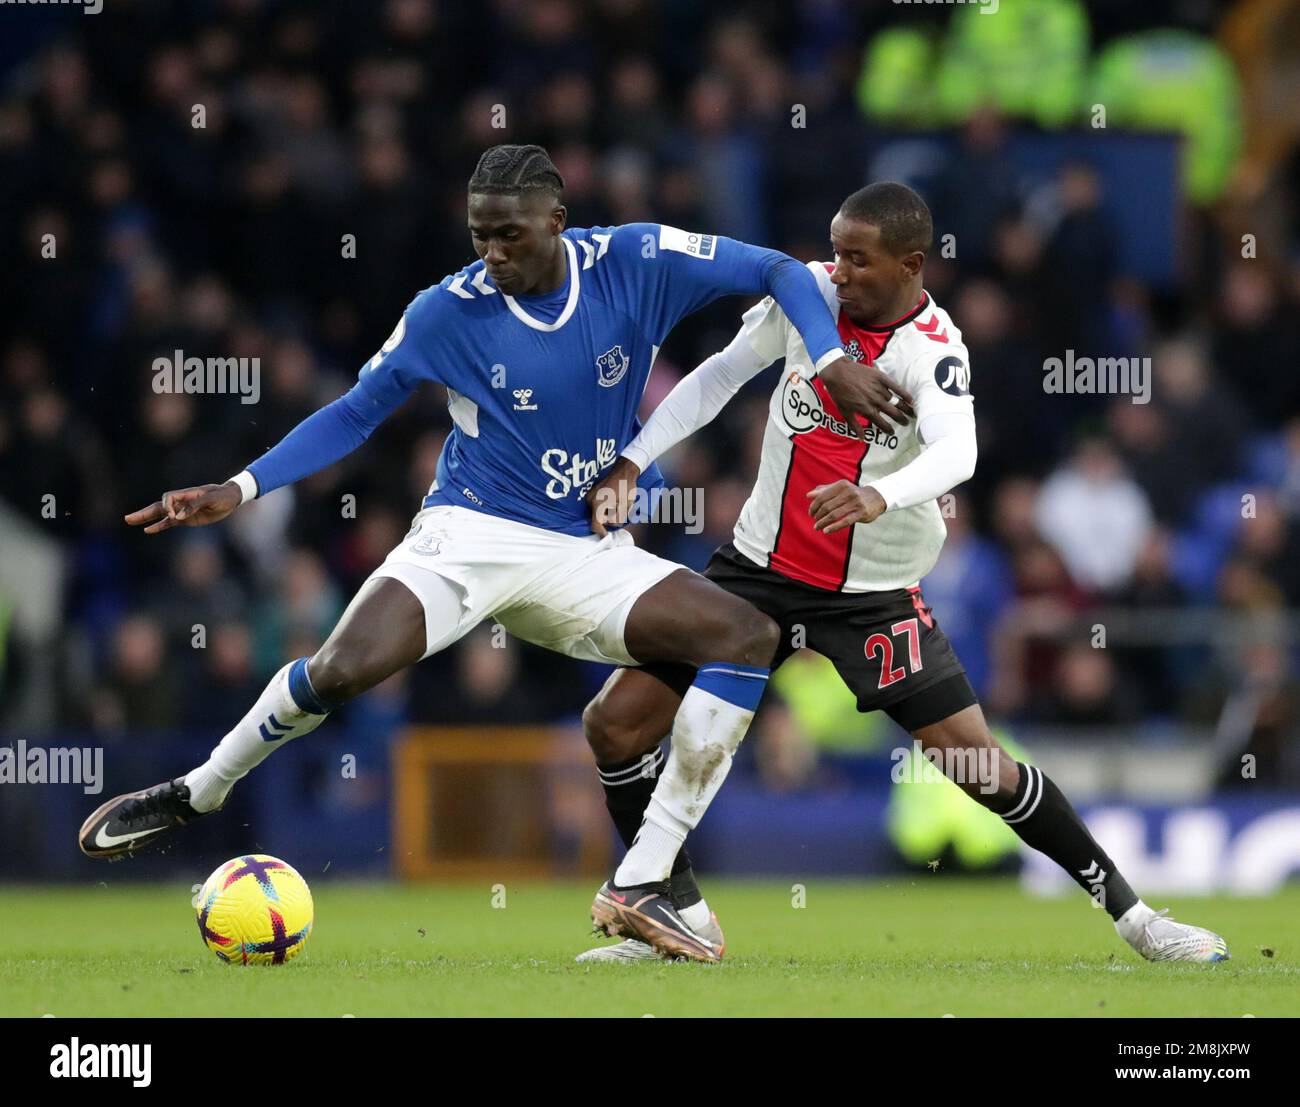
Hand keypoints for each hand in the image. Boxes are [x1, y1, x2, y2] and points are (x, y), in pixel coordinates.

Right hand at [125, 482, 242, 534]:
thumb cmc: (223, 496)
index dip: (167, 506)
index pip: (168, 498)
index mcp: (186, 494)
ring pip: (160, 515)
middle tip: (128, 518)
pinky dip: (158, 526)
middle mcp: (181, 502)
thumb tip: (178, 516)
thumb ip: (195, 505)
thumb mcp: (212, 498)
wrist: (231, 498)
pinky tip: (147, 530)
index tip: (173, 516)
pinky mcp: (186, 519)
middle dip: (144, 513)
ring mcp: (182, 511)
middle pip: (158, 506)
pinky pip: (169, 523)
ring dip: (146, 518)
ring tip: (130, 521)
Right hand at [587, 457, 640, 535]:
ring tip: (619, 503)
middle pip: (598, 519)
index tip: (607, 536)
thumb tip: (612, 526)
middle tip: (620, 510)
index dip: (602, 533)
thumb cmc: (627, 487)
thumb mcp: (625, 506)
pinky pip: (598, 506)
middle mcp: (591, 500)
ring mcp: (590, 496)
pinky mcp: (592, 494)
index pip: (595, 524)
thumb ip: (618, 519)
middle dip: (609, 518)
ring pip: (598, 513)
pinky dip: (606, 507)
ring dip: (609, 512)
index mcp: (598, 503)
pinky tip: (615, 500)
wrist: (625, 470)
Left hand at [807, 481, 886, 534]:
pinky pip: (844, 522)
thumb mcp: (840, 489)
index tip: (811, 513)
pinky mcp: (861, 513)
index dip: (814, 506)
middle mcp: (849, 492)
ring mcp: (856, 503)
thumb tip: (808, 495)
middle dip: (818, 515)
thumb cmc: (852, 494)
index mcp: (841, 485)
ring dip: (823, 522)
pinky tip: (826, 531)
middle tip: (815, 521)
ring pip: (834, 514)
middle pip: (827, 506)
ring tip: (817, 527)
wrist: (875, 498)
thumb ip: (824, 491)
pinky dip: (833, 527)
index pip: (822, 496)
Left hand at [819, 356, 913, 437]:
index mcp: (866, 410)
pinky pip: (895, 387)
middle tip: (906, 423)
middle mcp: (875, 401)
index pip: (881, 423)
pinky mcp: (881, 378)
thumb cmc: (839, 393)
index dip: (888, 429)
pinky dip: (904, 394)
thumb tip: (861, 439)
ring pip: (895, 401)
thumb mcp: (844, 411)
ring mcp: (879, 389)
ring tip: (911, 412)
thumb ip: (855, 425)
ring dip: (904, 408)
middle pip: (892, 413)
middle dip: (901, 419)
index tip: (892, 432)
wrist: (837, 372)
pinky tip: (910, 400)